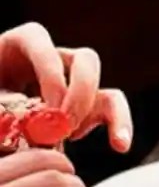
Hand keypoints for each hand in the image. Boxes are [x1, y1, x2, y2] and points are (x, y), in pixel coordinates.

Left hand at [0, 24, 131, 151]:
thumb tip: (6, 122)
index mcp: (15, 48)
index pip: (38, 41)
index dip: (48, 70)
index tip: (48, 107)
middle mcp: (50, 62)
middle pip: (82, 60)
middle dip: (80, 92)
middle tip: (65, 125)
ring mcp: (71, 86)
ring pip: (103, 87)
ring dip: (111, 112)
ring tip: (110, 140)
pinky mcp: (85, 109)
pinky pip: (110, 112)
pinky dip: (118, 127)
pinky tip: (119, 145)